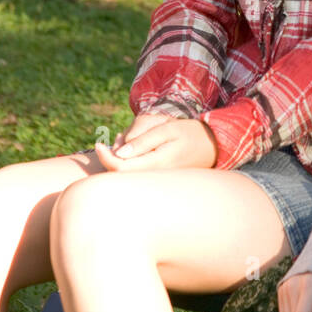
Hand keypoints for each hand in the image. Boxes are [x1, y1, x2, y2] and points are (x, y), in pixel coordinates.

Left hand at [95, 118, 217, 172]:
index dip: (105, 157)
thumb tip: (118, 152)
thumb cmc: (189, 134)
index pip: (120, 168)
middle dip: (113, 155)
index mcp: (156, 164)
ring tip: (133, 139)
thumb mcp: (167, 129)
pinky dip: (130, 161)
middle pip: (120, 173)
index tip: (99, 144)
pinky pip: (135, 173)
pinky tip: (138, 149)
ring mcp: (155, 182)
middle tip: (120, 137)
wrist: (212, 147)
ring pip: (127, 173)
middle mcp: (154, 177)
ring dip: (122, 157)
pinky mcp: (155, 181)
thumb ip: (143, 140)